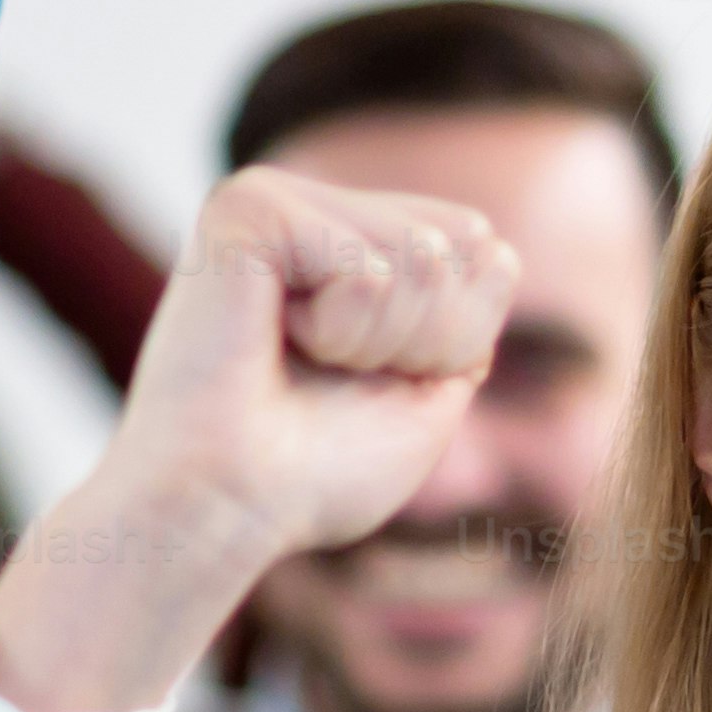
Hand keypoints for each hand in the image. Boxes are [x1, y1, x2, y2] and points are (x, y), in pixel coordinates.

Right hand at [0, 170, 516, 711]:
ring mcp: (274, 198)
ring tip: (294, 363)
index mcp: (344, 240)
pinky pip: (367, 266)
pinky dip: (340, 331)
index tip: (366, 384)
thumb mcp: (425, 394)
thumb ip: (470, 318)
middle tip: (326, 379)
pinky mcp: (246, 209)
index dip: (454, 340)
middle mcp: (309, 204)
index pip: (486, 251)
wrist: (219, 514)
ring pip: (424, 254)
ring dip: (376, 341)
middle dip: (423, 337)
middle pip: (465, 244)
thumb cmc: (307, 476)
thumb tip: (493, 245)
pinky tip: (271, 344)